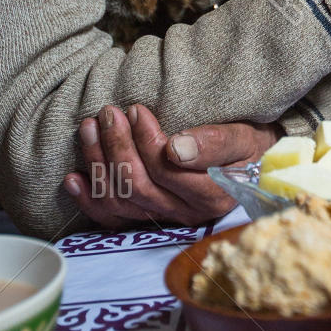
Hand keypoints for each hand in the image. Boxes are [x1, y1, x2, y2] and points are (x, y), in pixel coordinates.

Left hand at [64, 104, 279, 229]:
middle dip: (116, 147)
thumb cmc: (251, 148)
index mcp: (212, 195)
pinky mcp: (149, 220)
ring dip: (98, 164)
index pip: (166, 171)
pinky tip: (73, 178)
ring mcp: (165, 220)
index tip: (136, 110)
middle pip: (137, 186)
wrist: (256, 169)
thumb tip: (176, 147)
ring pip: (120, 201)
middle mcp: (186, 214)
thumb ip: (215, 144)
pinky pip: (113, 219)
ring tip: (89, 129)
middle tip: (107, 113)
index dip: (145, 141)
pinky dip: (89, 201)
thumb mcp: (245, 138)